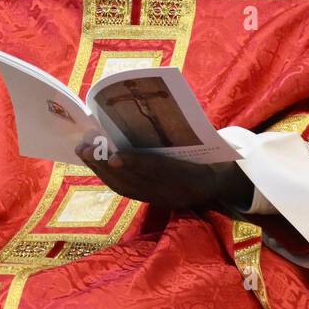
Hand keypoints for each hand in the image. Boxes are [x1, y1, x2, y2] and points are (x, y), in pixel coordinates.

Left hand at [73, 140, 253, 210]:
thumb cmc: (213, 153)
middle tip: (85, 147)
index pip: (160, 172)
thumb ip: (184, 130)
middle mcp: (176, 193)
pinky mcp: (154, 200)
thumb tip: (155, 108)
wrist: (224, 182)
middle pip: (136, 183)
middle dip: (107, 165)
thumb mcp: (207, 141)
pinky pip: (127, 190)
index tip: (116, 155)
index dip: (137, 164)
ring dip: (102, 170)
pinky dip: (109, 175)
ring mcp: (164, 199)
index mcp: (192, 176)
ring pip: (127, 188)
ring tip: (84, 152)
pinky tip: (96, 161)